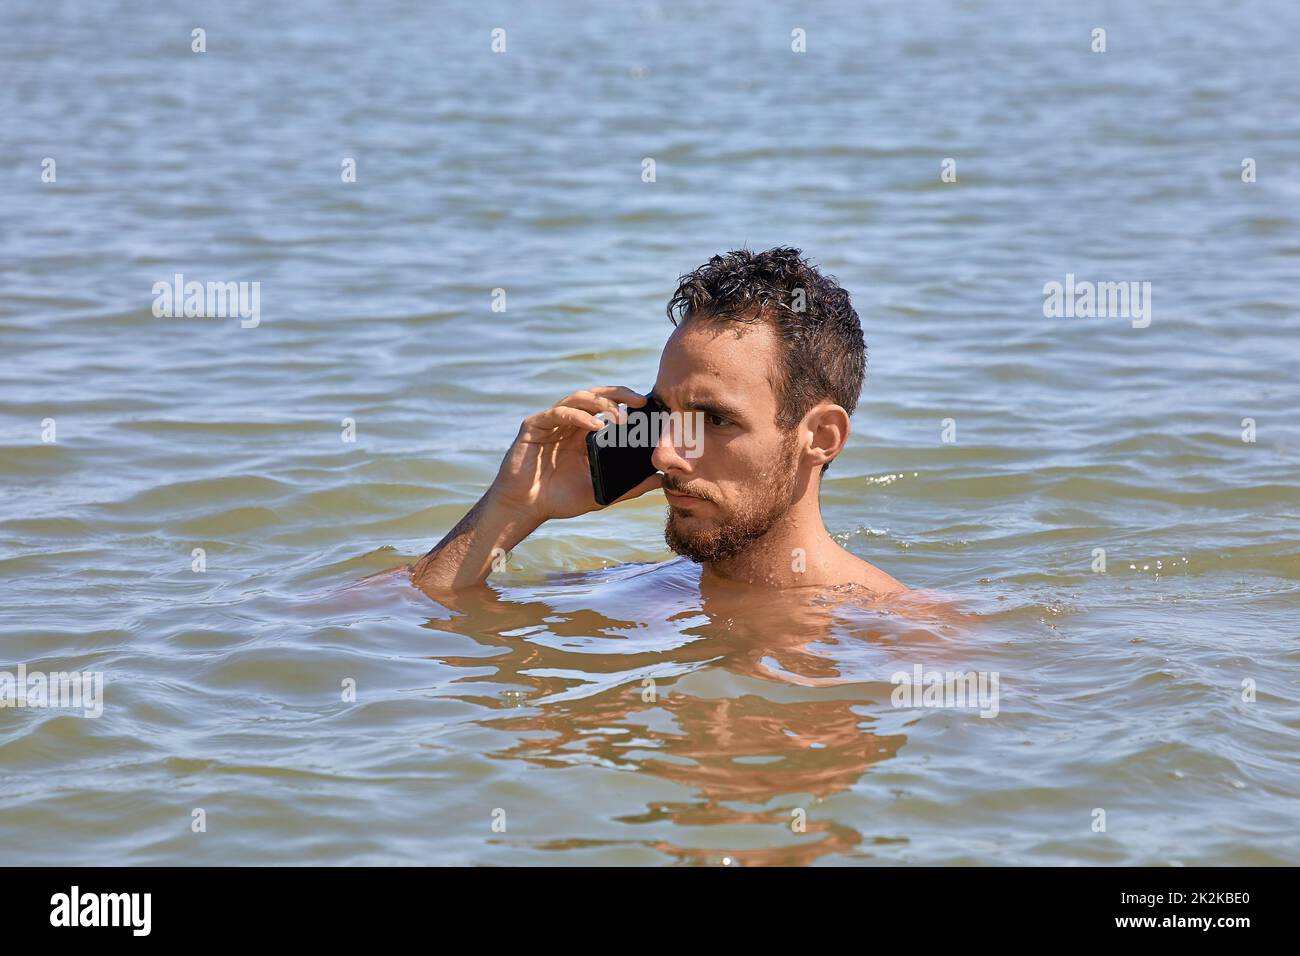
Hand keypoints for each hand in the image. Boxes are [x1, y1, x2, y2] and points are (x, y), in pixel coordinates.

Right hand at [486, 386, 662, 522]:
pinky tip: (595, 425)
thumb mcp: (602, 493)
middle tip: (639, 401)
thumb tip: (661, 480)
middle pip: (596, 396)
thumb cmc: (560, 499)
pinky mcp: (534, 425)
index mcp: (585, 433)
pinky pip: (558, 412)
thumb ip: (630, 487)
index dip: (627, 402)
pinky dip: (579, 416)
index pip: (608, 407)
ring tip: (619, 416)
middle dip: (618, 395)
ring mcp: (552, 422)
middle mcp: (570, 423)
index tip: (649, 406)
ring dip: (601, 404)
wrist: (526, 508)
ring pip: (578, 399)